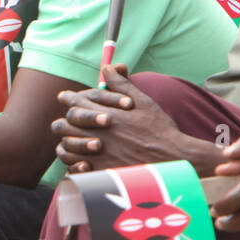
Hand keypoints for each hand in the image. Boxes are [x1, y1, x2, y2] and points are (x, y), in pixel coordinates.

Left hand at [52, 66, 198, 171]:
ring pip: (66, 147)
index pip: (76, 103)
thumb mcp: (143, 102)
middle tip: (66, 121)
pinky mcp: (101, 172)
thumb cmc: (160, 129)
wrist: (174, 158)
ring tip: (70, 141)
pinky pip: (75, 169)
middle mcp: (99, 134)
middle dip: (65, 121)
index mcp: (107, 115)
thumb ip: (122, 85)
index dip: (68, 98)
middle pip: (65, 125)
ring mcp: (99, 155)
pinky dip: (74, 164)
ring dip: (67, 142)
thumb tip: (108, 67)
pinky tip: (80, 160)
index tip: (64, 97)